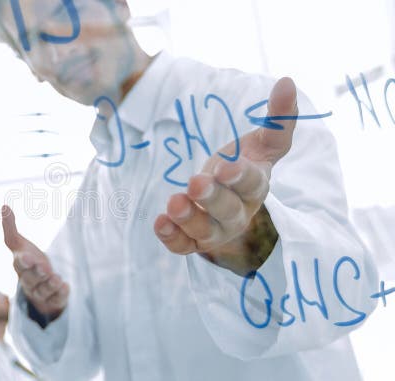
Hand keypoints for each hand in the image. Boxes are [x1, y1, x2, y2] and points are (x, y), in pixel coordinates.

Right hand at [1, 205, 68, 317]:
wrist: (38, 285)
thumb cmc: (28, 261)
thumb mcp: (19, 245)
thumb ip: (10, 228)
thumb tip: (4, 206)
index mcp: (20, 266)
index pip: (20, 264)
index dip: (23, 261)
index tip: (26, 257)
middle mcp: (28, 280)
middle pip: (31, 279)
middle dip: (37, 273)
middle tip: (45, 268)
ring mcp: (40, 292)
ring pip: (43, 291)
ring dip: (50, 285)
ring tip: (57, 278)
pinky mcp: (53, 299)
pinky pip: (56, 299)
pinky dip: (60, 295)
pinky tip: (66, 287)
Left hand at [154, 77, 297, 273]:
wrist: (228, 197)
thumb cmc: (245, 164)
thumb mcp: (262, 143)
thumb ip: (277, 117)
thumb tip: (287, 81)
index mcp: (256, 186)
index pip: (251, 183)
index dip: (240, 176)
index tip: (226, 165)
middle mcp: (238, 212)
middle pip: (228, 210)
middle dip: (212, 197)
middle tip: (196, 182)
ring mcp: (217, 229)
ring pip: (205, 231)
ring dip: (188, 219)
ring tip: (173, 203)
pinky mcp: (194, 241)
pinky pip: (184, 246)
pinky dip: (172, 238)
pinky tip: (160, 223)